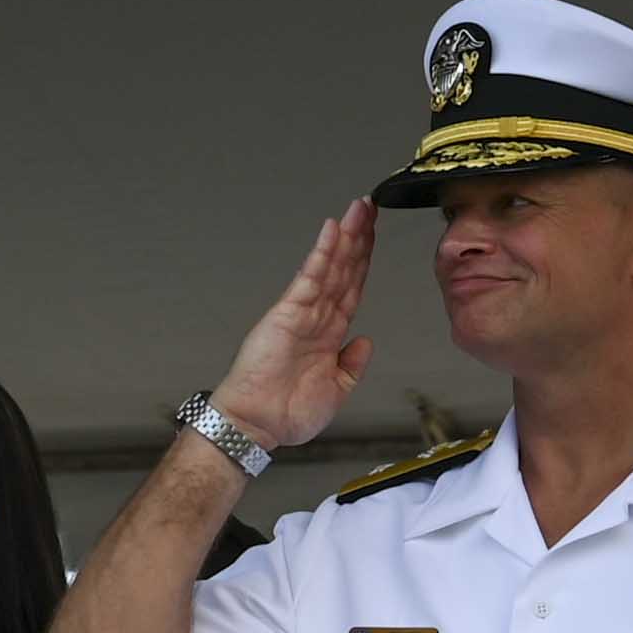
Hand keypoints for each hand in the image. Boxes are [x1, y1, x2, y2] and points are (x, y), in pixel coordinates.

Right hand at [210, 201, 378, 449]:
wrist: (258, 425)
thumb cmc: (288, 411)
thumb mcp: (337, 390)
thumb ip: (351, 364)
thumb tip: (365, 341)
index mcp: (329, 334)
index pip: (352, 289)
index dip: (364, 263)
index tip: (374, 237)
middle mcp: (317, 317)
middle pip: (344, 270)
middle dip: (359, 239)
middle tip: (371, 206)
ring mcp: (302, 312)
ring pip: (331, 268)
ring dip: (346, 237)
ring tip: (359, 209)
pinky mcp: (288, 313)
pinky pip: (310, 278)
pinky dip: (323, 254)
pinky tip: (333, 232)